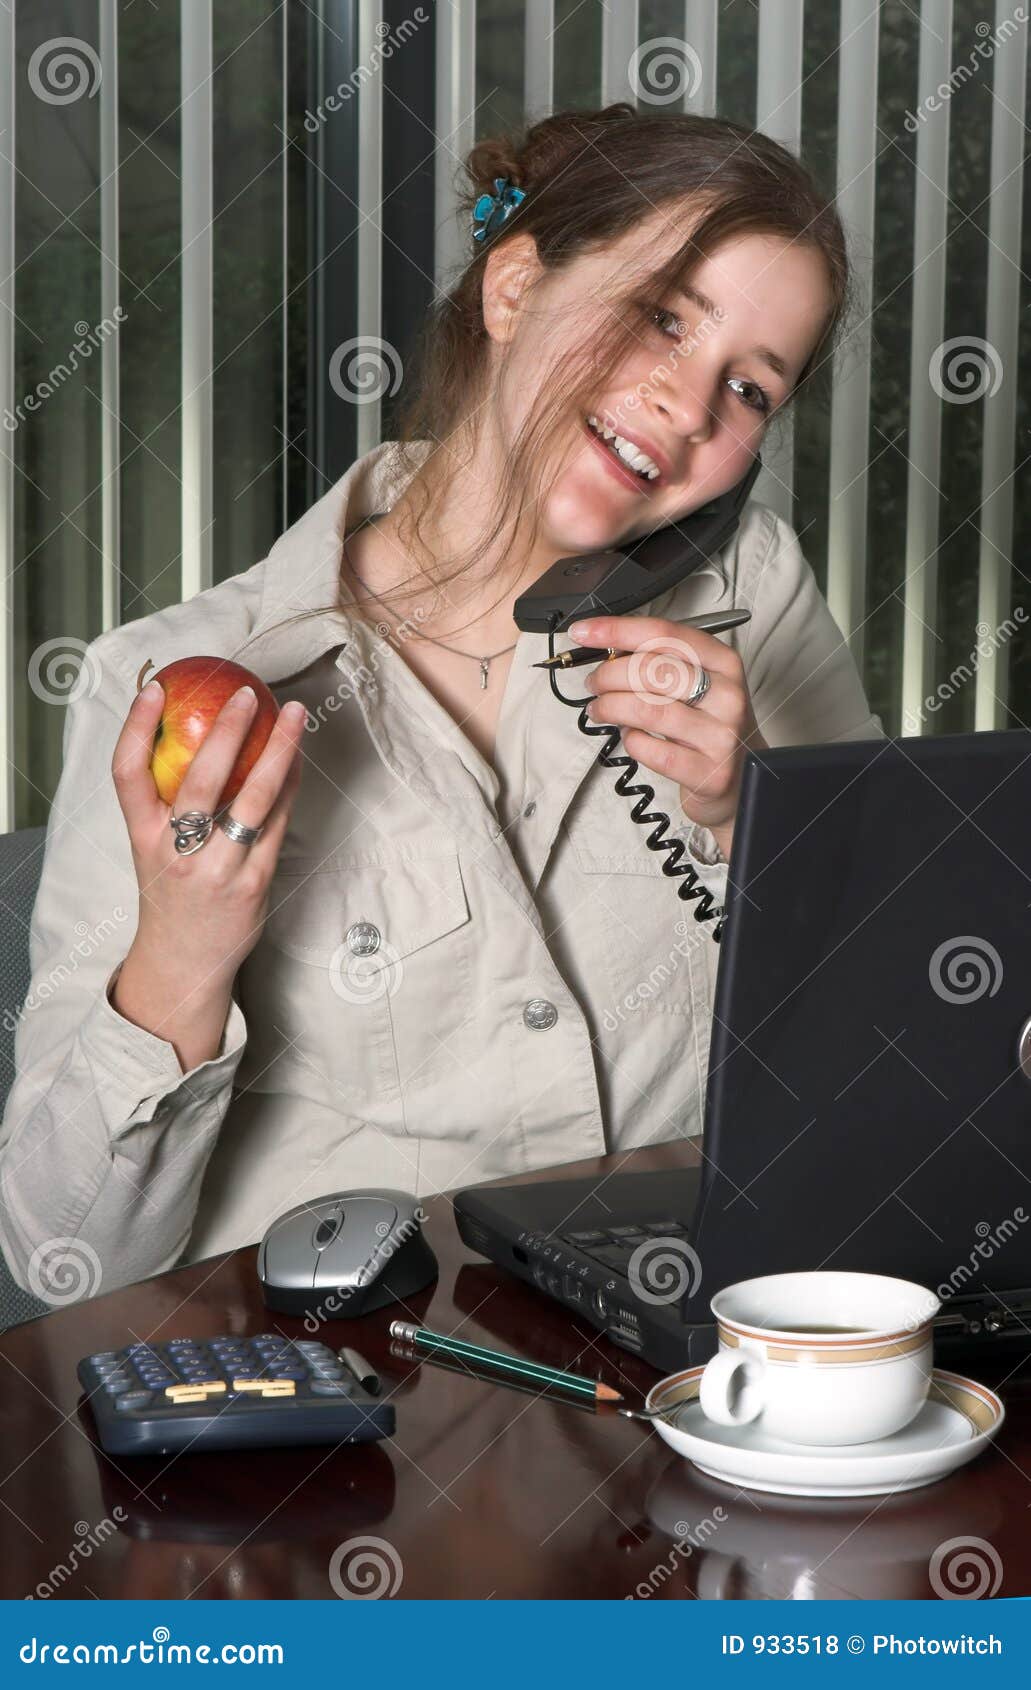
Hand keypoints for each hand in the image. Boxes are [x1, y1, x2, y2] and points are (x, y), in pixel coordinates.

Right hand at [111, 679, 309, 1000]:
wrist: (186, 963)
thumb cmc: (173, 895)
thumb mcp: (152, 850)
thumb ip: (165, 804)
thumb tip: (192, 734)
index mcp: (142, 838)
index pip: (128, 775)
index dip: (136, 728)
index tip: (154, 689)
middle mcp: (176, 854)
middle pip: (199, 781)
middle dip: (225, 731)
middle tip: (247, 694)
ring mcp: (217, 871)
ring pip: (252, 800)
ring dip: (278, 752)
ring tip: (295, 715)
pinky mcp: (254, 884)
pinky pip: (277, 824)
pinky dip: (290, 787)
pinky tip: (299, 759)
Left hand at [570, 613, 766, 851]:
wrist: (743, 781)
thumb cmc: (711, 727)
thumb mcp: (699, 685)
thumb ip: (661, 662)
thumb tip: (606, 646)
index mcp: (724, 662)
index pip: (664, 634)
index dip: (616, 630)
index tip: (584, 632)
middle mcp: (727, 695)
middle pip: (651, 670)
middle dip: (608, 674)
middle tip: (593, 683)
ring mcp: (720, 735)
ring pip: (646, 709)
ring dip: (609, 707)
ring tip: (599, 710)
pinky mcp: (708, 772)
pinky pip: (651, 750)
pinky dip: (630, 740)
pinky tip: (630, 737)